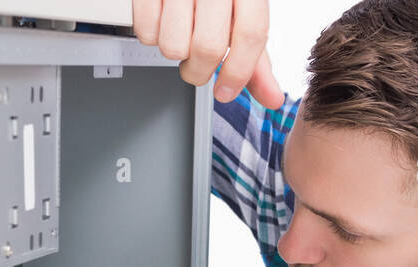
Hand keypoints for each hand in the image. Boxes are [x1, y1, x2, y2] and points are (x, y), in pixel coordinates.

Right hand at [131, 0, 283, 104]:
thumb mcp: (243, 17)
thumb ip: (256, 60)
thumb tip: (272, 98)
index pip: (251, 35)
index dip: (239, 72)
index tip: (226, 92)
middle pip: (208, 47)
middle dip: (199, 72)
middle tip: (198, 68)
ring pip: (173, 45)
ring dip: (175, 53)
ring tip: (180, 36)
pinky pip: (146, 31)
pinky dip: (152, 36)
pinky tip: (163, 22)